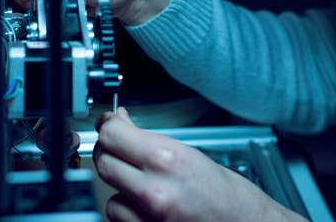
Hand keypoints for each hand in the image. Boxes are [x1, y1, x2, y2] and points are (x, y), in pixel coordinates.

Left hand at [94, 108, 307, 221]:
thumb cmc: (231, 197)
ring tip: (141, 182)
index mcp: (169, 160)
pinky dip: (126, 210)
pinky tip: (144, 205)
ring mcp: (148, 218)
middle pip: (105, 162)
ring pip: (108, 192)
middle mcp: (155, 190)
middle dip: (110, 151)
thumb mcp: (192, 156)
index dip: (107, 126)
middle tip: (120, 147)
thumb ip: (152, 142)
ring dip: (118, 185)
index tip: (108, 123)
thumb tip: (122, 125)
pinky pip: (119, 217)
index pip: (113, 135)